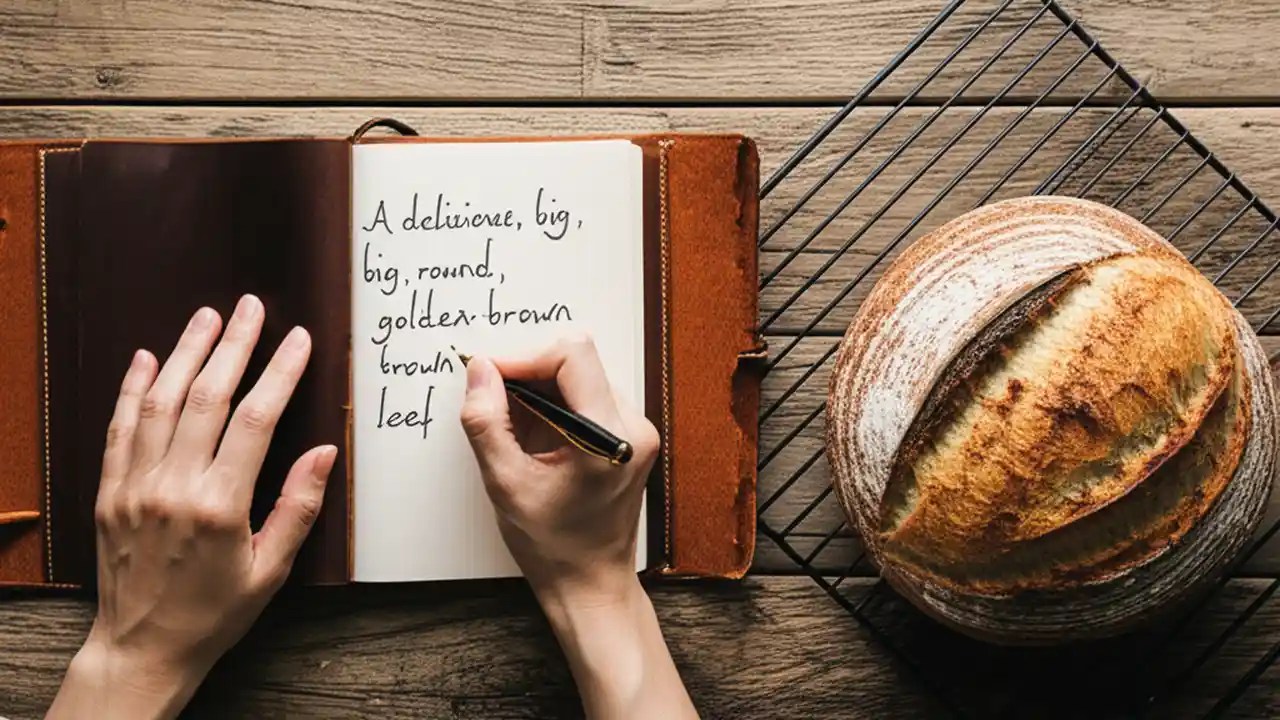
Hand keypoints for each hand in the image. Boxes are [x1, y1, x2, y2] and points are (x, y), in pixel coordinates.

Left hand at [48, 295, 336, 719]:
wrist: (142, 648)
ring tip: (206, 316)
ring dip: (184, 352)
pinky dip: (131, 389)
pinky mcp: (109, 492)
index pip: (255, 419)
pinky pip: (119, 428)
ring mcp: (135, 486)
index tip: (298, 339)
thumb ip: (298, 507)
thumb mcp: (270, 570)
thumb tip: (324, 452)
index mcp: (219, 505)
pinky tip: (145, 358)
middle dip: (233, 345)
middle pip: (206, 396)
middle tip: (252, 307)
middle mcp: (173, 486)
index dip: (279, 372)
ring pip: (160, 402)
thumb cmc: (214, 614)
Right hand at [460, 335, 696, 719]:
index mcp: (609, 437)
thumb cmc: (553, 546)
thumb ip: (487, 422)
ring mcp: (636, 429)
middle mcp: (633, 425)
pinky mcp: (629, 435)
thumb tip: (478, 370)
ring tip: (510, 423)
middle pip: (576, 361)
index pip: (572, 355)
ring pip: (580, 375)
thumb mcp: (505, 484)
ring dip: (538, 388)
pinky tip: (532, 433)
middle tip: (492, 399)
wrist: (591, 584)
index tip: (486, 375)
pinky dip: (553, 402)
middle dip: (527, 371)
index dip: (522, 357)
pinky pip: (587, 396)